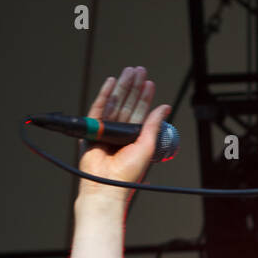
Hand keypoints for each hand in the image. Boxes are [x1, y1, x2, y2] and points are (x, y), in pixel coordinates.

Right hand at [76, 65, 170, 204]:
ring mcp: (105, 130)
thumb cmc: (128, 174)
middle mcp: (119, 133)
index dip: (145, 98)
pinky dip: (104, 95)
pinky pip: (98, 109)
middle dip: (134, 87)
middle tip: (139, 70)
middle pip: (127, 105)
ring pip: (115, 104)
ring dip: (122, 87)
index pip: (140, 113)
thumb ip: (153, 125)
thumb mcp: (147, 147)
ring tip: (129, 72)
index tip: (149, 83)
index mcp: (133, 139)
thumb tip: (165, 107)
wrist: (107, 187)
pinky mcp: (92, 130)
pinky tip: (112, 82)